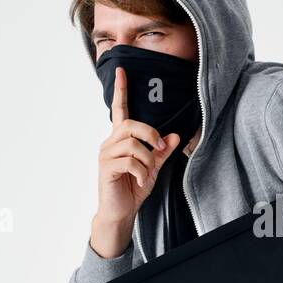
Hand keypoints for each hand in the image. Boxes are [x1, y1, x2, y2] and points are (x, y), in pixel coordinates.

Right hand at [91, 66, 180, 256]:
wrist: (120, 212)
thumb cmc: (133, 188)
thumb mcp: (152, 167)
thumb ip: (162, 151)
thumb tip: (176, 134)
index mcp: (120, 139)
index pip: (120, 110)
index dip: (121, 90)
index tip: (122, 71)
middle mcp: (110, 143)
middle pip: (131, 125)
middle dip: (150, 134)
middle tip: (160, 149)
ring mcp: (106, 155)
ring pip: (133, 144)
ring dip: (147, 159)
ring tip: (147, 172)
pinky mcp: (106, 168)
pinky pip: (130, 162)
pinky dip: (141, 172)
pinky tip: (140, 180)